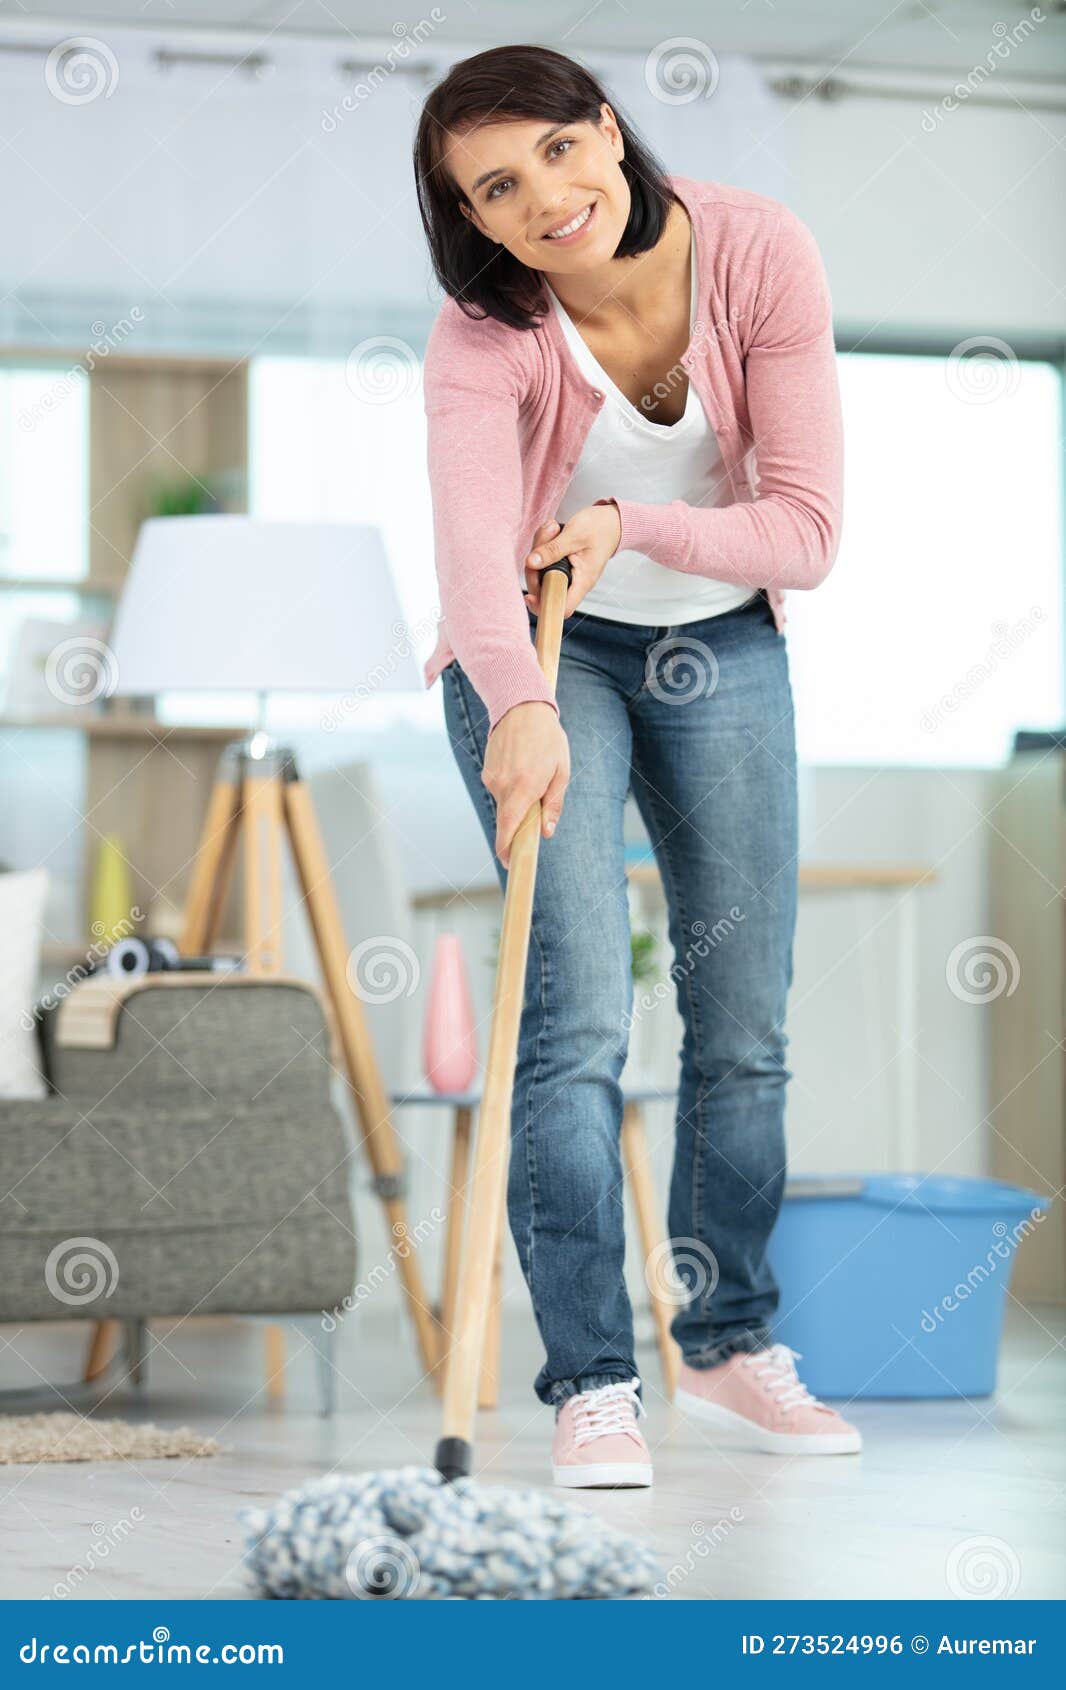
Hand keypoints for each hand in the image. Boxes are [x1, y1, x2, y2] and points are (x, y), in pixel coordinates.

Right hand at [482, 701, 569, 867]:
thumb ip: (553, 804)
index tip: (509, 863)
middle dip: (521, 821)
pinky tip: (522, 766)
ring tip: (533, 773)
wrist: (521, 706)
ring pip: (506, 802)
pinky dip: (512, 787)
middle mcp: (503, 785)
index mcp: (524, 787)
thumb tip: (547, 831)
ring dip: (519, 799)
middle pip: (508, 818)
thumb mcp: (561, 771)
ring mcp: (491, 778)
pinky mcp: (487, 772)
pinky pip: (500, 789)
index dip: (506, 849)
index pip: (508, 827)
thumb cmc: (548, 739)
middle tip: (538, 803)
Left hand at [523, 503, 621, 615]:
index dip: (542, 606)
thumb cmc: (600, 528)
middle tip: (546, 536)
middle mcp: (573, 582)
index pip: (561, 608)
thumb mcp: (575, 535)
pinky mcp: (560, 565)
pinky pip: (542, 561)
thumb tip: (531, 563)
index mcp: (582, 581)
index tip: (528, 595)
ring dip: (539, 548)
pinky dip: (542, 545)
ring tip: (553, 528)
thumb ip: (553, 550)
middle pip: (542, 588)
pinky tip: (552, 530)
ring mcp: (566, 574)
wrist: (611, 521)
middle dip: (535, 564)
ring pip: (539, 572)